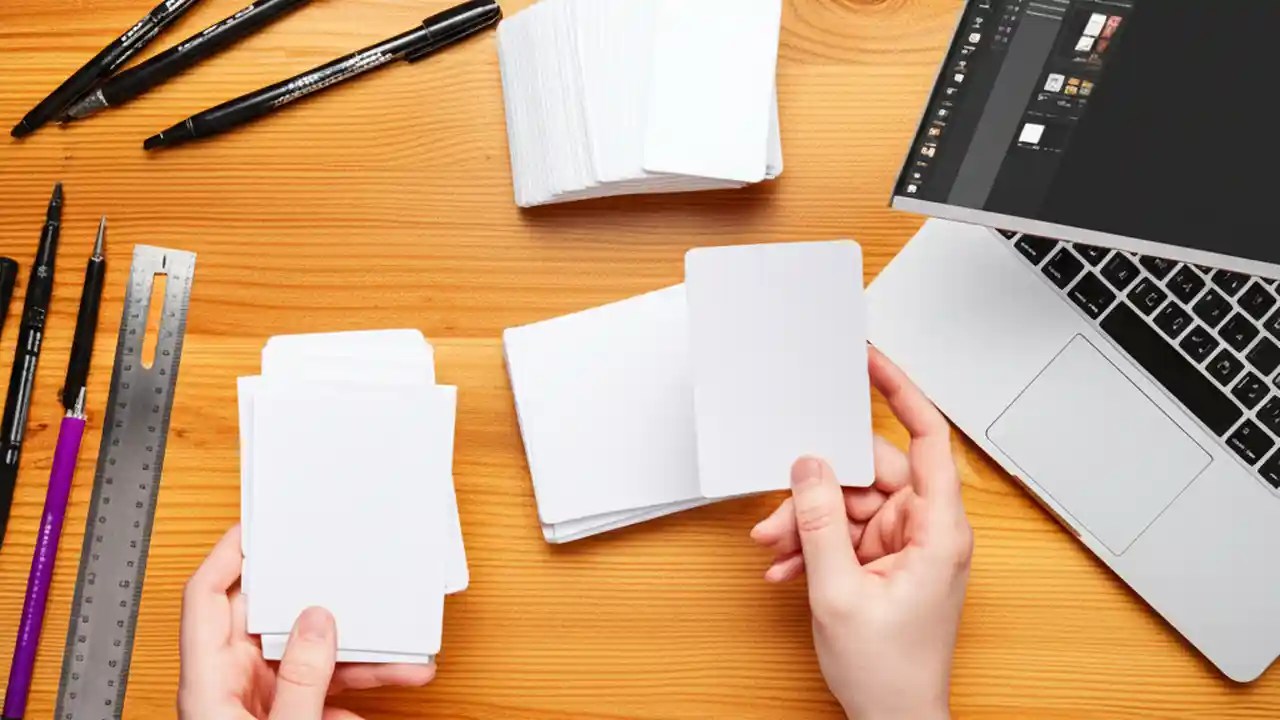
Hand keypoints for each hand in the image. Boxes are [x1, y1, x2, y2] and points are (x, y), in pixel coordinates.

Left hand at [178, 526, 435, 718]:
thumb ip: (301, 680)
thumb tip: (318, 622)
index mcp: (208, 683)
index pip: (206, 597)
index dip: (229, 553)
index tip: (263, 523)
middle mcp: (229, 688)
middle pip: (273, 621)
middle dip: (326, 605)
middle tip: (358, 578)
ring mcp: (258, 706)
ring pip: (310, 659)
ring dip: (360, 655)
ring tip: (407, 656)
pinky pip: (323, 689)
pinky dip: (358, 686)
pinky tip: (390, 685)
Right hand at [751, 348, 972, 719]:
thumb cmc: (890, 671)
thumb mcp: (839, 591)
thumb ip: (820, 521)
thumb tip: (808, 465)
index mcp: (937, 529)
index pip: (927, 439)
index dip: (901, 393)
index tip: (871, 363)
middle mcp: (926, 528)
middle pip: (867, 474)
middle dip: (816, 490)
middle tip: (778, 511)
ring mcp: (905, 544)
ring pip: (847, 503)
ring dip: (806, 523)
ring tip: (776, 549)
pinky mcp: (885, 559)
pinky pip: (844, 531)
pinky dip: (813, 544)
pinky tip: (788, 567)